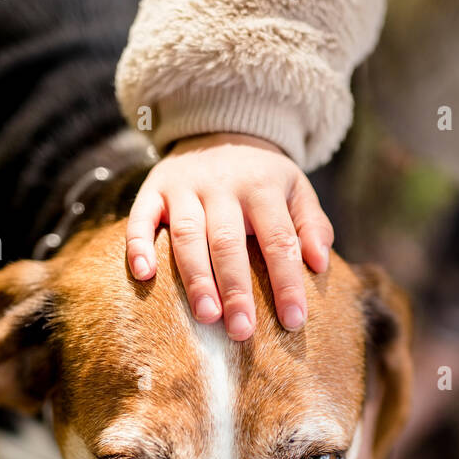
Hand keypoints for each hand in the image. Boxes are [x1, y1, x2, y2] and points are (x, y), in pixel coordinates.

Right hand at [125, 132, 333, 339]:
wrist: (219, 128)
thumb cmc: (262, 176)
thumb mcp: (296, 188)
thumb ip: (312, 225)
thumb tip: (320, 264)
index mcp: (262, 187)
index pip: (278, 240)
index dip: (286, 282)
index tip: (293, 321)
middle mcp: (222, 186)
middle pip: (228, 242)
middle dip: (236, 289)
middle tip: (241, 331)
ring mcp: (184, 187)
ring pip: (187, 235)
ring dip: (195, 277)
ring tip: (206, 316)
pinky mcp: (153, 189)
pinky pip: (141, 217)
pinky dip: (138, 245)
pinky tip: (144, 276)